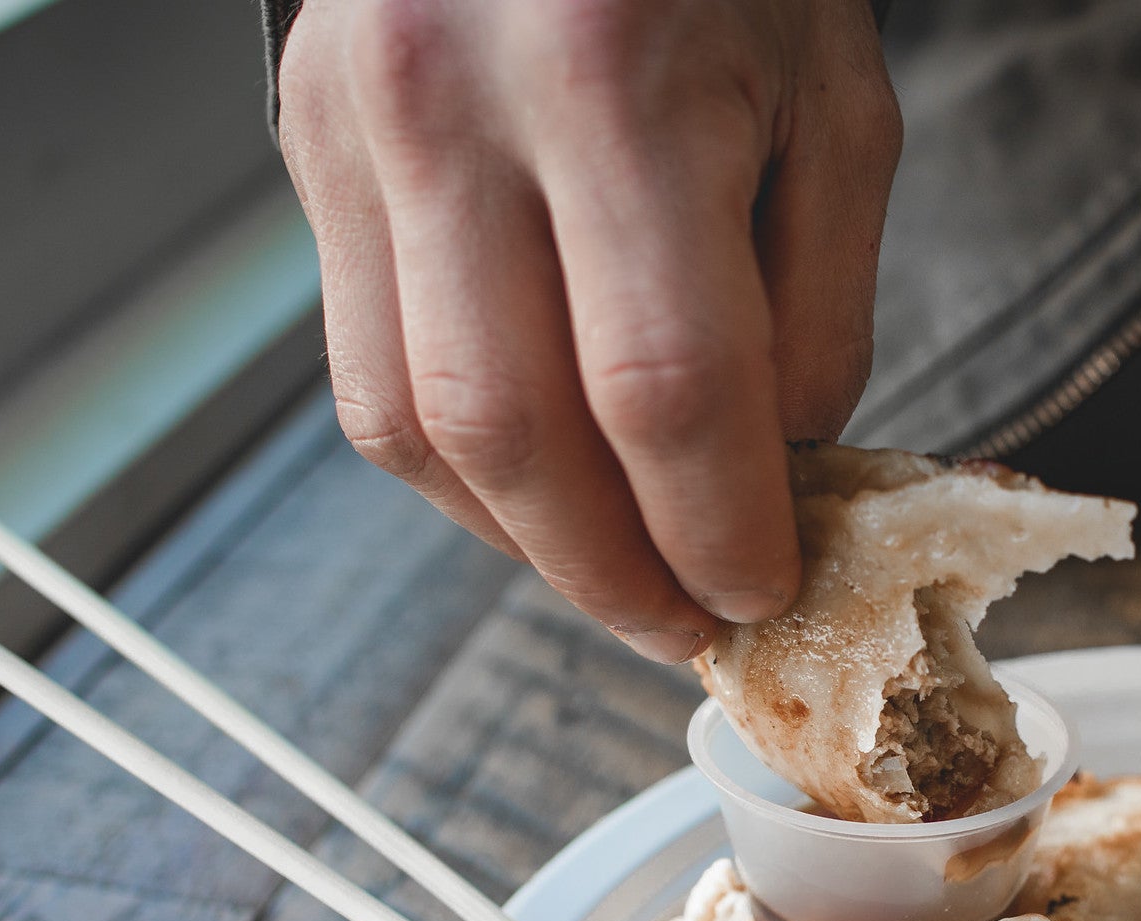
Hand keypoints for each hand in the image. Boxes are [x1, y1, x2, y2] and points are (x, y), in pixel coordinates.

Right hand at [277, 0, 901, 661]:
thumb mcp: (833, 102)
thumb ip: (816, 310)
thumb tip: (774, 483)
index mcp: (614, 76)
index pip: (662, 387)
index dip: (719, 528)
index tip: (763, 592)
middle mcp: (453, 107)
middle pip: (519, 436)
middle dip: (616, 574)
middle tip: (690, 624)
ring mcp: (357, 131)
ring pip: (417, 433)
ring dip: (528, 546)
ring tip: (620, 575)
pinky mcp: (308, 157)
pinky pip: (369, 381)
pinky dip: (462, 475)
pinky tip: (542, 494)